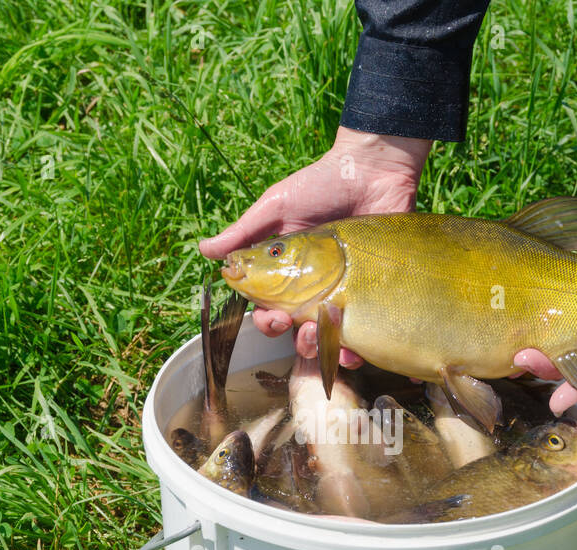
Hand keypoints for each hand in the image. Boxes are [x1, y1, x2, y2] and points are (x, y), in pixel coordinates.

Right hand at [199, 127, 430, 365]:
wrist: (372, 170)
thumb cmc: (322, 184)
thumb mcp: (278, 205)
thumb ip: (244, 232)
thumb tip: (204, 251)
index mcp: (288, 271)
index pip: (269, 308)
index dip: (266, 320)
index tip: (273, 316)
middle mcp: (314, 287)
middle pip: (297, 331)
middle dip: (293, 339)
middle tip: (297, 327)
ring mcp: (346, 293)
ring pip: (328, 339)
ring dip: (319, 349)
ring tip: (321, 337)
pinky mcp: (373, 296)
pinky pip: (364, 335)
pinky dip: (356, 352)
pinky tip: (353, 352)